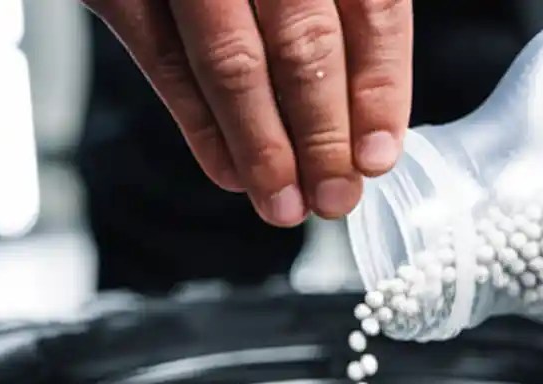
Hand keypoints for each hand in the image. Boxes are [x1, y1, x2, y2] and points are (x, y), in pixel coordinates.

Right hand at [83, 0, 412, 226]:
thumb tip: (363, 92)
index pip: (371, 5)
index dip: (380, 86)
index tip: (380, 153)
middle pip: (305, 45)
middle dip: (325, 136)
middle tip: (336, 197)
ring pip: (232, 62)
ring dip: (263, 147)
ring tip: (285, 204)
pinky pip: (162, 59)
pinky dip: (198, 124)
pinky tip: (229, 170)